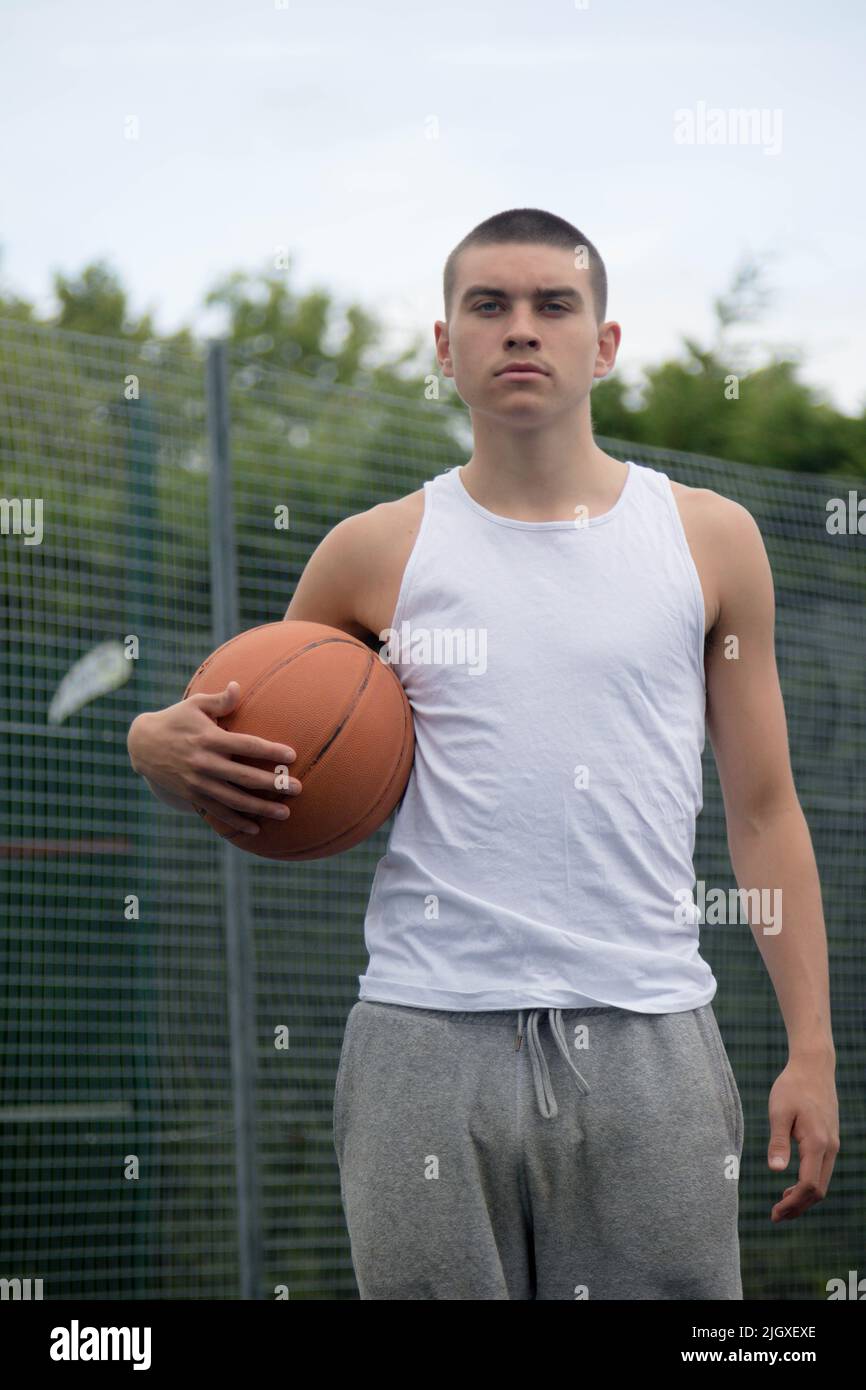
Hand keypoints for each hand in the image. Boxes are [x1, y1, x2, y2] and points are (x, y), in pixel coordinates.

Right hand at [128, 681, 301, 834]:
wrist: (142, 745)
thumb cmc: (176, 720)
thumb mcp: (195, 704)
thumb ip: (220, 700)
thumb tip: (238, 686)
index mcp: (210, 738)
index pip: (246, 745)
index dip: (270, 751)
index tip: (292, 755)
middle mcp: (205, 762)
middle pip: (245, 776)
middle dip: (274, 784)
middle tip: (298, 789)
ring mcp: (198, 782)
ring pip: (235, 799)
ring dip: (261, 808)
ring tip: (285, 813)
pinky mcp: (192, 795)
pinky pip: (218, 812)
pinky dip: (237, 821)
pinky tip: (255, 828)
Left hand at [767, 1052, 838, 1221]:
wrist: (813, 1067)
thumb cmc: (792, 1086)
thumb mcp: (779, 1111)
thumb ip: (778, 1141)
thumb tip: (776, 1171)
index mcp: (817, 1143)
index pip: (809, 1185)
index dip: (793, 1203)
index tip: (775, 1212)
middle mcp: (830, 1148)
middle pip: (819, 1190)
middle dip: (798, 1207)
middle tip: (775, 1216)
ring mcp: (833, 1145)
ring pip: (822, 1182)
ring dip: (803, 1198)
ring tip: (781, 1205)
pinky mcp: (830, 1140)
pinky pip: (822, 1171)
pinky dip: (809, 1185)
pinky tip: (791, 1185)